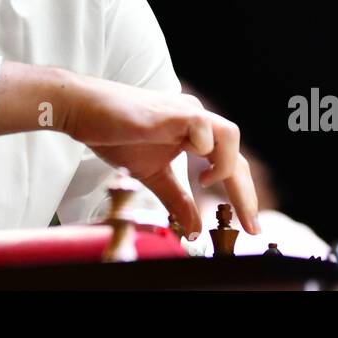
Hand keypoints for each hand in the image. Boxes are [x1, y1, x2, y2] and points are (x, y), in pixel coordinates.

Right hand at [62, 76, 259, 238]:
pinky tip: (186, 160)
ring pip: (231, 136)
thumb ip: (176, 199)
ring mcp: (187, 112)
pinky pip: (205, 129)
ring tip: (206, 183)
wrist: (85, 110)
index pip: (228, 164)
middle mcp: (197, 120)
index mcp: (195, 133)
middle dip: (246, 194)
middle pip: (236, 155)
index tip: (250, 225)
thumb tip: (193, 228)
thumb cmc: (115, 134)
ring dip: (226, 167)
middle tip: (252, 226)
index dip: (241, 194)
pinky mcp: (176, 112)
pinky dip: (204, 149)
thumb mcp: (152, 175)